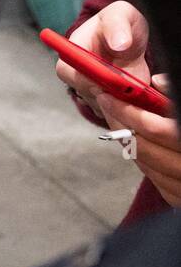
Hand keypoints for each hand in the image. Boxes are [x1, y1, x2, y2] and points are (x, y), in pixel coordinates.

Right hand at [58, 1, 150, 118]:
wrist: (128, 39)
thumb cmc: (120, 24)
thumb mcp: (120, 15)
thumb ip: (118, 26)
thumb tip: (119, 44)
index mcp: (72, 51)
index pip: (68, 71)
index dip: (86, 80)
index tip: (108, 82)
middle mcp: (76, 73)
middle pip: (85, 93)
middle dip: (109, 95)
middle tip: (132, 89)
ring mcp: (89, 89)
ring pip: (102, 107)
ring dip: (121, 103)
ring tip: (139, 91)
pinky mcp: (105, 102)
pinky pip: (114, 113)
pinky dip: (128, 109)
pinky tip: (139, 97)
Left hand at [97, 84, 180, 206]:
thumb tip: (157, 83)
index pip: (159, 129)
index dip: (130, 111)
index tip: (109, 96)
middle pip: (147, 149)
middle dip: (121, 124)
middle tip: (107, 104)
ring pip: (148, 166)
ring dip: (129, 142)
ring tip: (120, 120)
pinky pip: (158, 183)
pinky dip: (145, 162)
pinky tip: (140, 144)